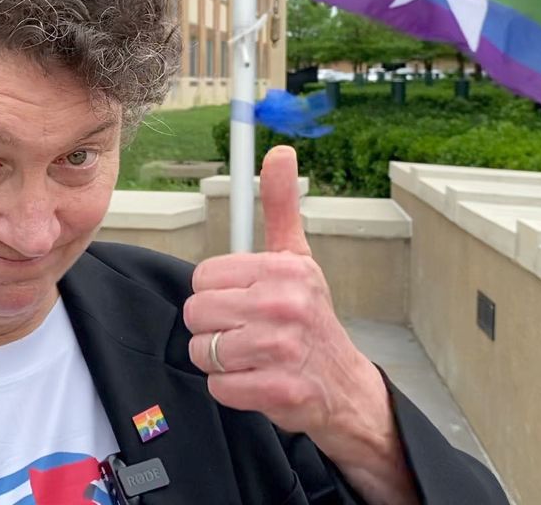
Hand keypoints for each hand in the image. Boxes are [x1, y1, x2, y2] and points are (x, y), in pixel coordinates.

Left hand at [183, 146, 417, 503]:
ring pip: (202, 350)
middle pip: (197, 313)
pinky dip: (231, 389)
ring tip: (252, 357)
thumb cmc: (311, 320)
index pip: (203, 277)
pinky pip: (219, 385)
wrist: (344, 388)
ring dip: (220, 361)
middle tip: (246, 332)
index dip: (217, 293)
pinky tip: (258, 380)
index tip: (243, 301)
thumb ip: (281, 206)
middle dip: (213, 328)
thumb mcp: (298, 258)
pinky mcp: (278, 389)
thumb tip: (278, 151)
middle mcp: (285, 304)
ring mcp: (282, 348)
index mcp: (285, 269)